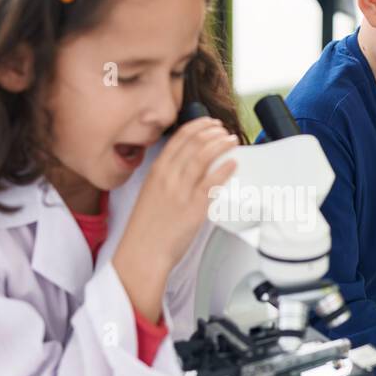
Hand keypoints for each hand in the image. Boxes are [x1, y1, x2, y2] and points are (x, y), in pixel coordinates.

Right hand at [113, 116, 237, 321]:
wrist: (143, 252)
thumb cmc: (147, 229)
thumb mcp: (151, 194)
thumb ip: (166, 179)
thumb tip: (186, 169)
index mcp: (156, 171)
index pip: (179, 139)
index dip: (198, 127)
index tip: (209, 123)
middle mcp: (168, 177)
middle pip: (194, 143)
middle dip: (212, 131)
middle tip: (224, 130)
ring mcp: (181, 191)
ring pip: (204, 157)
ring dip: (221, 144)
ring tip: (231, 140)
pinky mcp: (194, 207)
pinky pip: (212, 182)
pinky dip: (224, 168)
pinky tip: (232, 163)